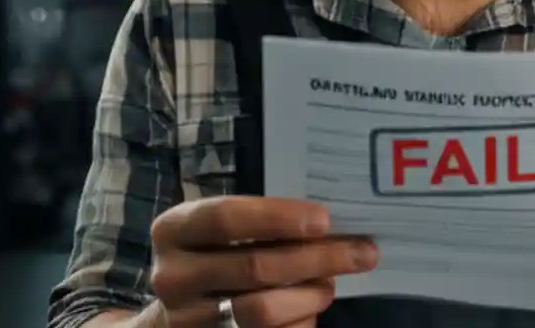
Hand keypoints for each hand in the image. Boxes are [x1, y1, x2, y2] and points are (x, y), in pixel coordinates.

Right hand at [148, 196, 378, 327]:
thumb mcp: (219, 232)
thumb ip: (258, 223)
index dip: (278, 217)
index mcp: (173, 231)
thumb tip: (328, 223)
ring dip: (310, 296)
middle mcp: (172, 276)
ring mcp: (186, 319)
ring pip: (261, 311)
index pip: (226, 218)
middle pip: (254, 266)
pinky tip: (311, 311)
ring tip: (331, 284)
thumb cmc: (212, 256)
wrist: (176, 312)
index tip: (324, 220)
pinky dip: (298, 323)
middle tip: (361, 252)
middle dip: (316, 259)